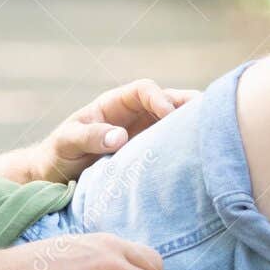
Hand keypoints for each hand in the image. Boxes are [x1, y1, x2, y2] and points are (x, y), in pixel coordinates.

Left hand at [31, 79, 198, 183]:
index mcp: (114, 104)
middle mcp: (134, 116)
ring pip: (177, 125)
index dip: (159, 98)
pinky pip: (173, 148)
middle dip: (190, 107)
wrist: (54, 179)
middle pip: (170, 102)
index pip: (144, 90)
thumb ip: (90, 136)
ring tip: (214, 141)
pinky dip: (187, 151)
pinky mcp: (150, 156)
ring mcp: (145, 135)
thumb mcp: (66, 143)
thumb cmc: (58, 155)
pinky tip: (202, 162)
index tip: (168, 114)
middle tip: (210, 121)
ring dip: (193, 129)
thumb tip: (120, 136)